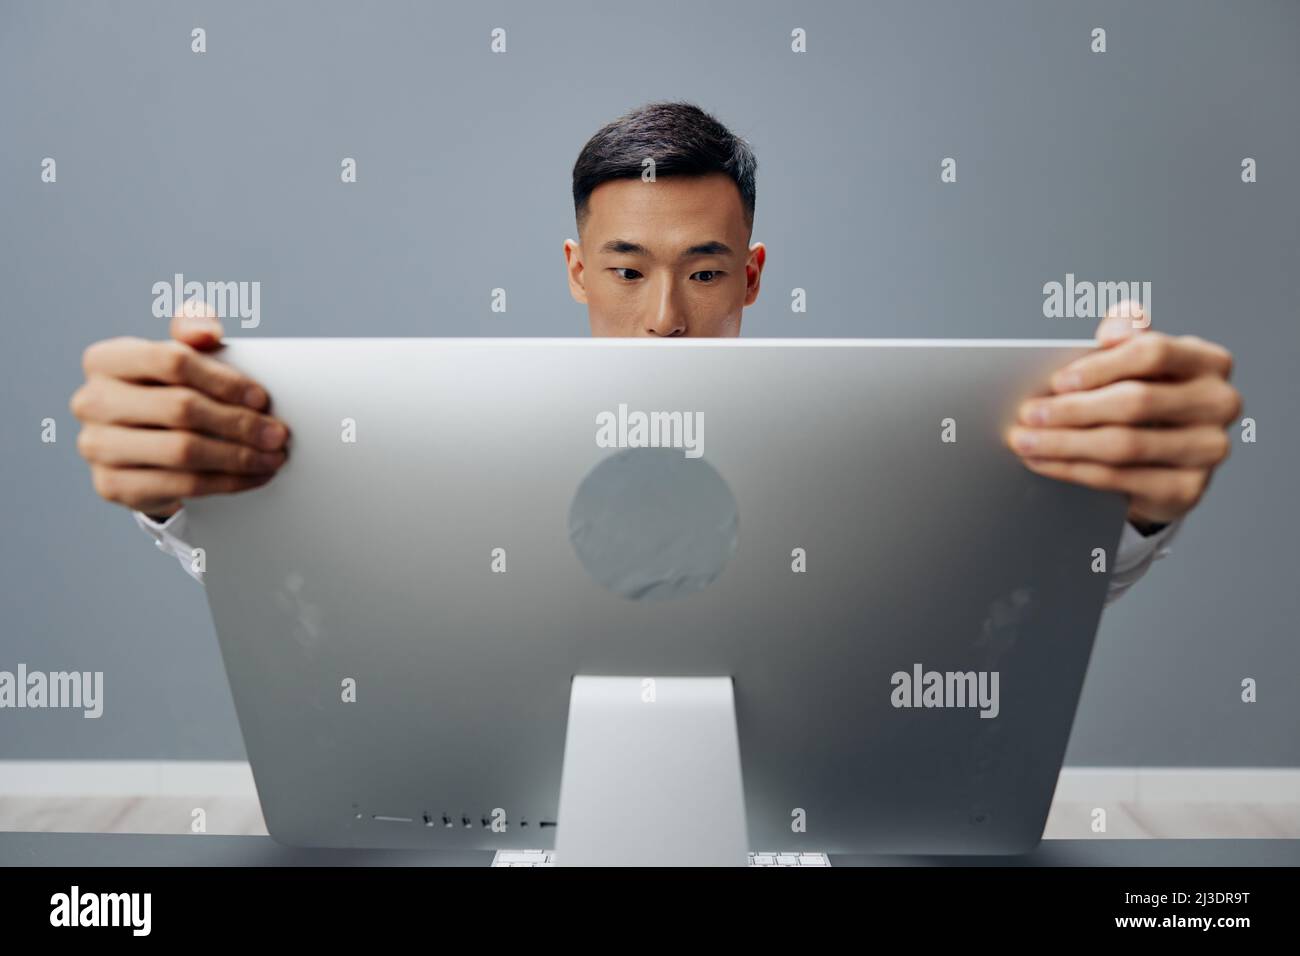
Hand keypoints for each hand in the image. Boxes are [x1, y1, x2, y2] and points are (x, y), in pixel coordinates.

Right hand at [70, 303, 289, 517]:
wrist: (145, 449)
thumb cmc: (171, 390)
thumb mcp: (184, 355)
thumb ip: (195, 329)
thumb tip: (205, 331)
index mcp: (105, 359)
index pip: (172, 360)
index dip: (224, 380)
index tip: (262, 397)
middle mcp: (91, 401)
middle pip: (181, 408)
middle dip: (240, 423)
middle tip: (278, 434)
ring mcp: (96, 446)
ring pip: (183, 451)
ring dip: (239, 456)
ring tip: (273, 456)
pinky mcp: (111, 485)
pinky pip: (182, 485)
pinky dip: (227, 482)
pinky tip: (253, 476)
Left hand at [1006, 301, 1240, 526]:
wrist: (1163, 463)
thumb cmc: (1144, 400)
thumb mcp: (1136, 364)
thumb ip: (1125, 338)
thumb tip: (1114, 328)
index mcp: (1209, 361)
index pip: (1153, 353)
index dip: (1101, 366)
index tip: (1056, 381)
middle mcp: (1219, 403)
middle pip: (1136, 402)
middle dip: (1071, 410)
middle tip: (1027, 414)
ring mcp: (1209, 449)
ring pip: (1123, 445)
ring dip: (1063, 444)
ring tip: (1023, 441)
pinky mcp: (1188, 489)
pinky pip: (1119, 478)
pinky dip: (1073, 470)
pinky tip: (1042, 463)